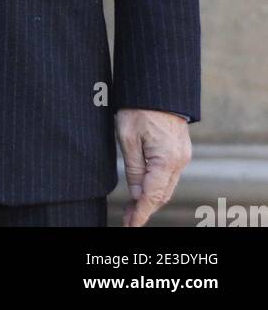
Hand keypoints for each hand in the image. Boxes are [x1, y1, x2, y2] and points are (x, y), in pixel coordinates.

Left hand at [115, 108, 191, 226]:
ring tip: (132, 208)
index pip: (152, 195)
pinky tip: (144, 188)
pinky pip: (169, 174)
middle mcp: (179, 161)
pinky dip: (158, 185)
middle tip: (127, 219)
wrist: (158, 84)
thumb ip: (133, 168)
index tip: (130, 225)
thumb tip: (136, 194)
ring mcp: (182, 155)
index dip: (141, 213)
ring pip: (167, 186)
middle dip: (145, 209)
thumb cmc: (138, 106)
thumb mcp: (127, 136)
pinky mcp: (181, 149)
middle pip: (162, 194)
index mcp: (166, 159)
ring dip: (151, 198)